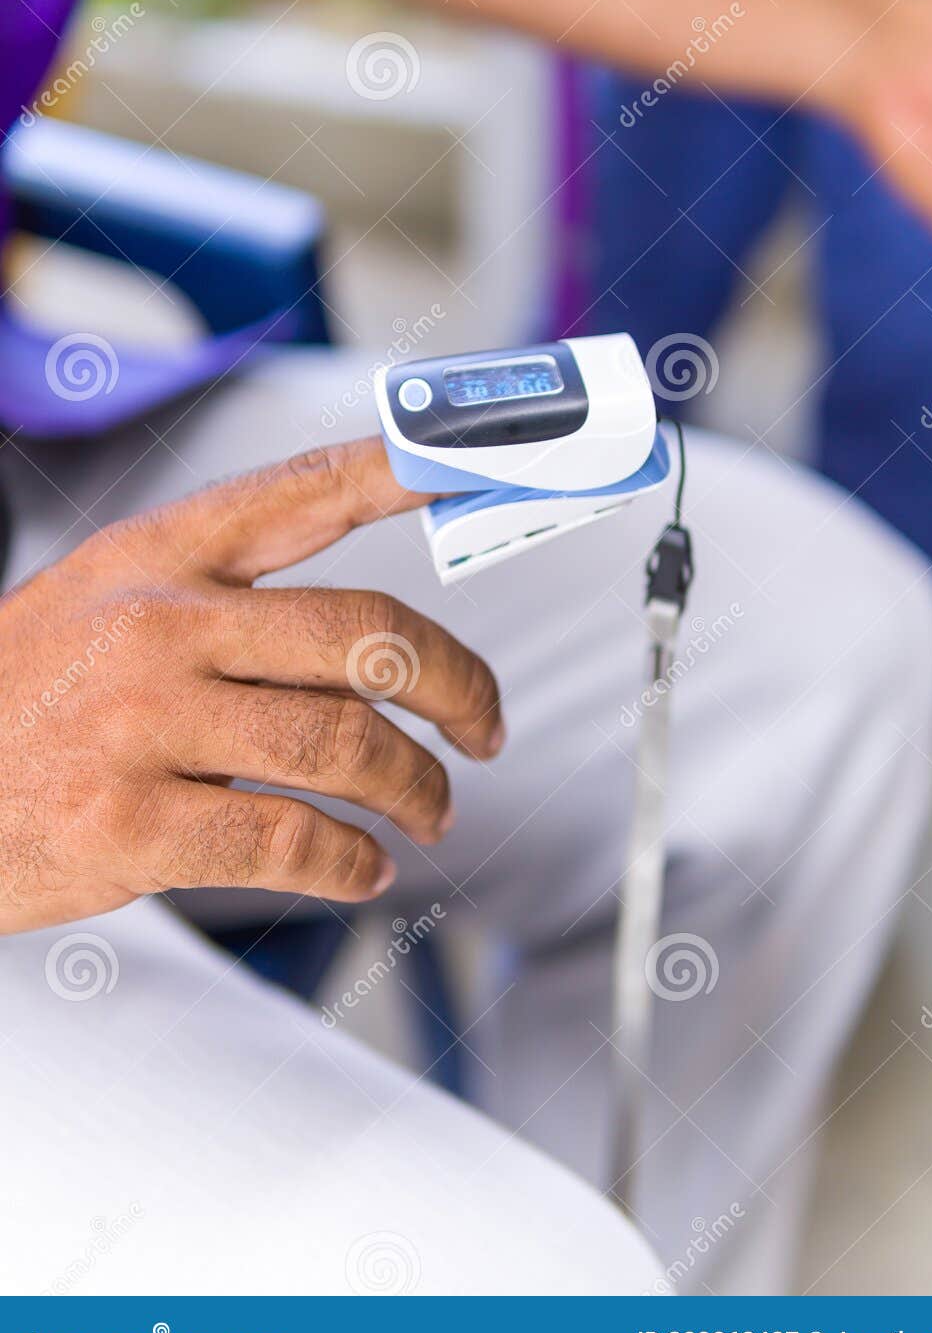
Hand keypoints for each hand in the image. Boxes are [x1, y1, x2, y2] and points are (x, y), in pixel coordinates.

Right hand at [0, 438, 503, 934]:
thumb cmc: (23, 701)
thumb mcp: (102, 606)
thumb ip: (225, 609)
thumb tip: (377, 655)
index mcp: (155, 557)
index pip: (302, 493)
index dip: (402, 471)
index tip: (475, 463)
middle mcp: (158, 624)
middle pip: (367, 633)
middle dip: (458, 685)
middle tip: (484, 726)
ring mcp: (141, 725)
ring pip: (346, 745)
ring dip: (417, 787)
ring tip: (431, 810)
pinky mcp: (127, 827)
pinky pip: (290, 843)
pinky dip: (351, 865)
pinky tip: (361, 869)